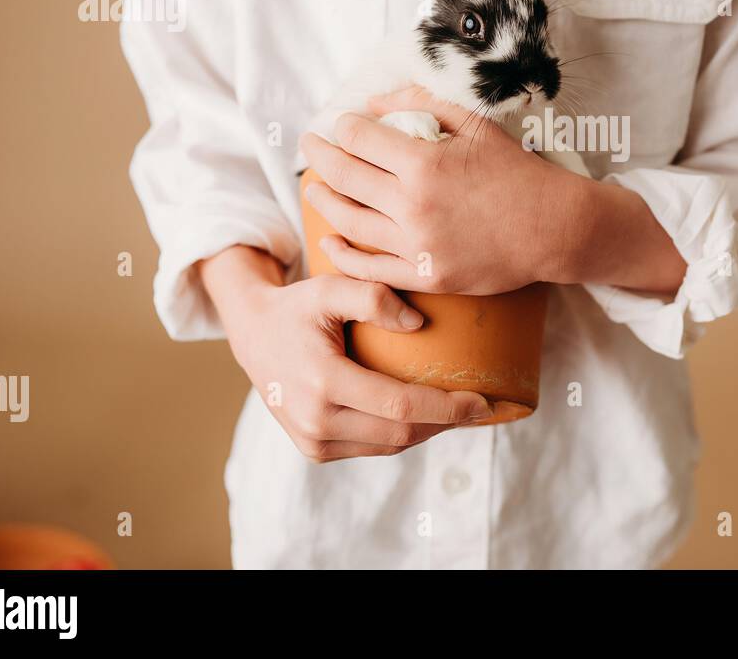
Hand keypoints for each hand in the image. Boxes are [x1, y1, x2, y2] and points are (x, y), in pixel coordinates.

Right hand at [203, 247, 493, 460]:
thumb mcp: (329, 287)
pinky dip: (403, 433)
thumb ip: (372, 295)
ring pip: (389, 446)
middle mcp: (315, 421)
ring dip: (429, 431)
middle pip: (401, 432)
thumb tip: (418, 323)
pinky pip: (372, 447)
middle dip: (447, 422)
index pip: (400, 405)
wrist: (252, 334)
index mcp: (321, 383)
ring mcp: (313, 441)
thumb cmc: (297, 307)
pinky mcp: (315, 450)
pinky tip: (427, 415)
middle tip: (483, 405)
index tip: (485, 401)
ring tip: (460, 409)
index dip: (447, 408)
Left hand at [299, 86, 577, 294]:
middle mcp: (414, 205)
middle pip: (345, 177)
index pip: (360, 139)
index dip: (344, 126)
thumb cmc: (517, 172)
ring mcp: (418, 246)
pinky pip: (370, 269)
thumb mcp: (475, 125)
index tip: (342, 124)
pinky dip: (342, 255)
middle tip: (310, 144)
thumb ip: (423, 104)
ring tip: (313, 188)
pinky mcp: (426, 276)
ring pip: (349, 222)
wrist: (553, 227)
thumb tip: (374, 103)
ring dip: (323, 201)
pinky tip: (329, 241)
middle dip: (320, 156)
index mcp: (425, 163)